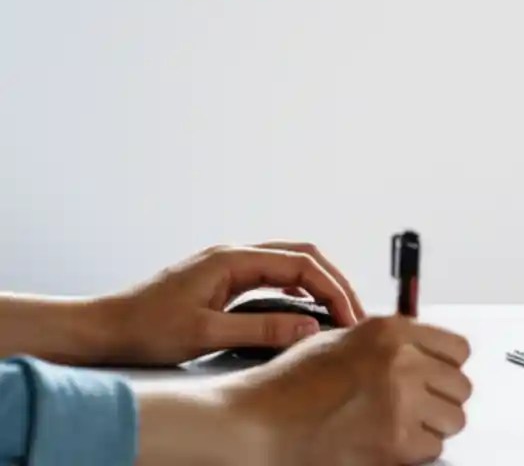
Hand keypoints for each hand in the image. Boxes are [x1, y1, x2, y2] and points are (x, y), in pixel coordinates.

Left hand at [96, 242, 366, 364]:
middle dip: (334, 281)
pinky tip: (305, 310)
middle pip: (302, 255)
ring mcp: (229, 265)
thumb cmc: (145, 328)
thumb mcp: (205, 334)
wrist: (103, 327)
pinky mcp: (223, 280)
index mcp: (233, 259)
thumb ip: (260, 330)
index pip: (301, 262)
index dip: (332, 288)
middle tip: (354, 312)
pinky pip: (273, 276)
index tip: (350, 316)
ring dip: (318, 284)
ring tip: (338, 312)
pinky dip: (298, 289)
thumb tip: (309, 327)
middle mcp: (234, 255)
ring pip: (289, 263)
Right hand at [136, 318, 472, 465]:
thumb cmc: (291, 384)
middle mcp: (402, 361)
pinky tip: (388, 442)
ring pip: (454, 419)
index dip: (446, 366)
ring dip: (432, 426)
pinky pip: (433, 448)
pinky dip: (416, 451)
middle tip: (415, 408)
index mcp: (391, 330)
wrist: (258, 423)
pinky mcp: (395, 442)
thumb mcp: (342, 340)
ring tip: (400, 425)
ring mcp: (401, 402)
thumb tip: (425, 351)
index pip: (459, 349)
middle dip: (441, 399)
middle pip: (461, 386)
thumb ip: (388, 341)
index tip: (435, 377)